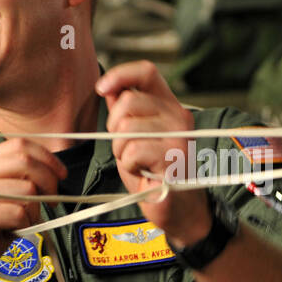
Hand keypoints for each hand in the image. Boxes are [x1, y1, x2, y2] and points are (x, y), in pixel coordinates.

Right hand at [0, 138, 66, 281]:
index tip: (61, 174)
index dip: (47, 158)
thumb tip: (54, 172)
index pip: (19, 145)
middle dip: (49, 181)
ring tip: (22, 223)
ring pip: (28, 189)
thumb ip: (17, 180)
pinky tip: (12, 232)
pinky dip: (26, 225)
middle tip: (53, 201)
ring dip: (35, 210)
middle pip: (26, 161)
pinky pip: (21, 213)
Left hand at [96, 61, 210, 243]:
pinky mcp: (174, 158)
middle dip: (114, 126)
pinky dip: (128, 165)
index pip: (146, 72)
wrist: (177, 208)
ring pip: (126, 127)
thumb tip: (110, 88)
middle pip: (128, 101)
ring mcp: (179, 136)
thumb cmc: (153, 173)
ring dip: (120, 150)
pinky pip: (133, 150)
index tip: (102, 90)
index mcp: (169, 106)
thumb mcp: (134, 137)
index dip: (121, 74)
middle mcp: (178, 116)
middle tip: (126, 148)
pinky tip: (141, 173)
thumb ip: (124, 112)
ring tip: (136, 163)